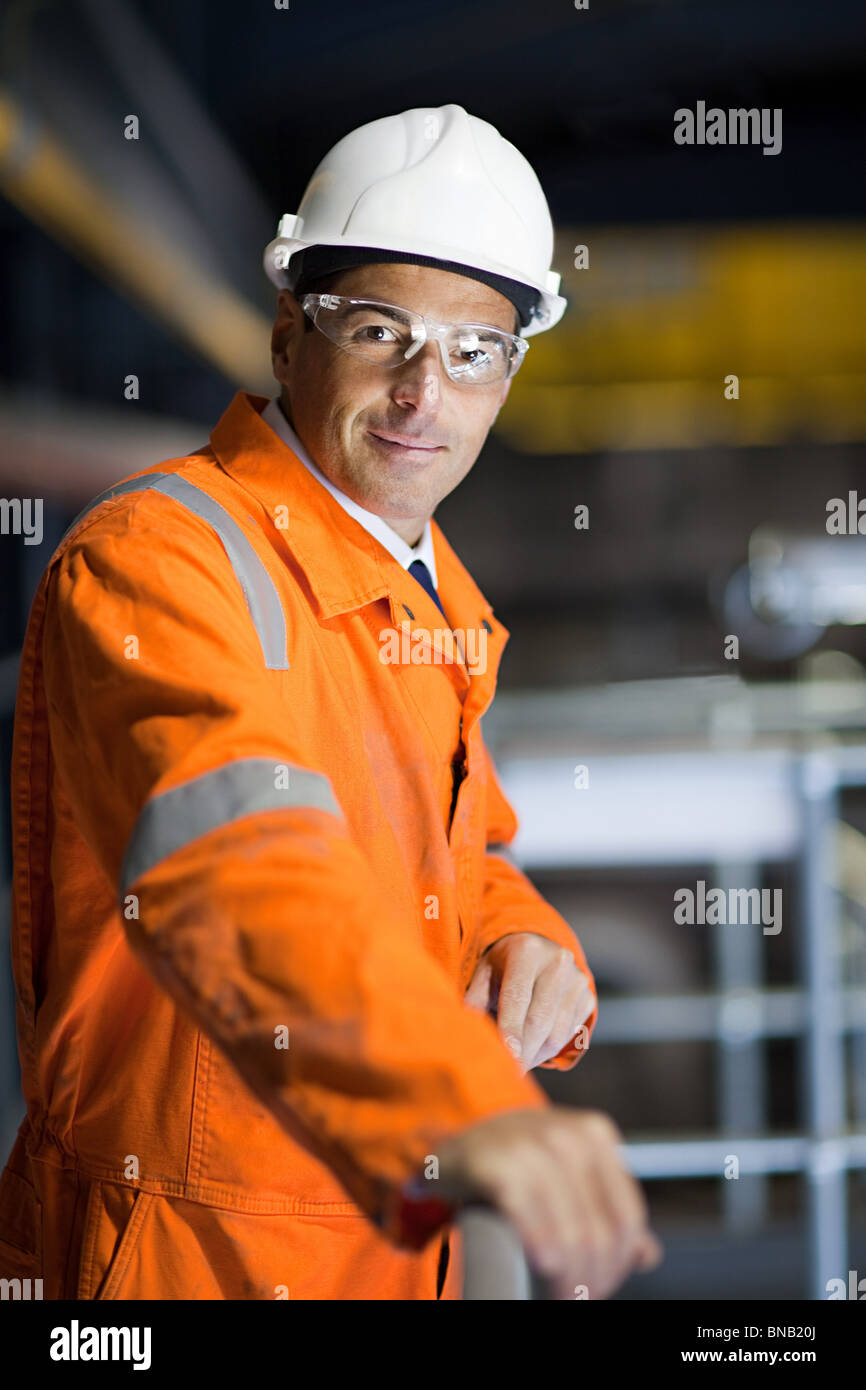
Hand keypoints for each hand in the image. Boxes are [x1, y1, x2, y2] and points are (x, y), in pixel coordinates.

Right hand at [436, 1107, 662, 1299]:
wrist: (455, 1148)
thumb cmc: (517, 1167)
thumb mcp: (566, 1176)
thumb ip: (605, 1208)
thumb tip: (648, 1254)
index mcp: (594, 1134)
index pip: (626, 1216)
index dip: (618, 1264)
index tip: (600, 1286)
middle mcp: (566, 1133)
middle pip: (600, 1231)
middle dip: (592, 1278)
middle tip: (575, 1297)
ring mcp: (529, 1143)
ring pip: (571, 1233)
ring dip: (568, 1277)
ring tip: (560, 1294)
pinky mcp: (494, 1162)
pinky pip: (529, 1218)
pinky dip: (540, 1248)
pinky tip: (543, 1266)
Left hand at [464, 932, 595, 1069]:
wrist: (539, 951)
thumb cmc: (503, 968)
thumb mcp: (483, 975)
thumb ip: (474, 1003)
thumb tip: (466, 1037)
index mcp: (526, 951)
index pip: (517, 997)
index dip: (510, 1030)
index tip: (506, 1059)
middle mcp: (557, 962)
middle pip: (539, 1020)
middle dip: (521, 1053)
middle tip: (506, 1074)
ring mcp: (577, 981)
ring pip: (556, 1034)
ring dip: (534, 1056)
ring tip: (516, 1066)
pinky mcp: (588, 998)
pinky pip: (568, 1036)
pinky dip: (548, 1051)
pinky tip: (532, 1053)